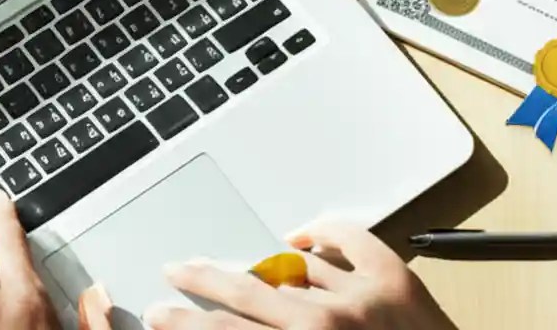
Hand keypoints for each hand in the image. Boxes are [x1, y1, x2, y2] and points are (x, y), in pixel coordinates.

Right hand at [145, 220, 455, 329]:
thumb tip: (235, 328)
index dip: (184, 320)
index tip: (161, 312)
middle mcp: (326, 323)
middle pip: (244, 292)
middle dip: (202, 281)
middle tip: (177, 270)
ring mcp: (362, 294)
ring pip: (292, 269)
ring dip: (265, 271)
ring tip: (239, 269)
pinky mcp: (395, 276)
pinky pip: (347, 238)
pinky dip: (322, 234)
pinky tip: (302, 239)